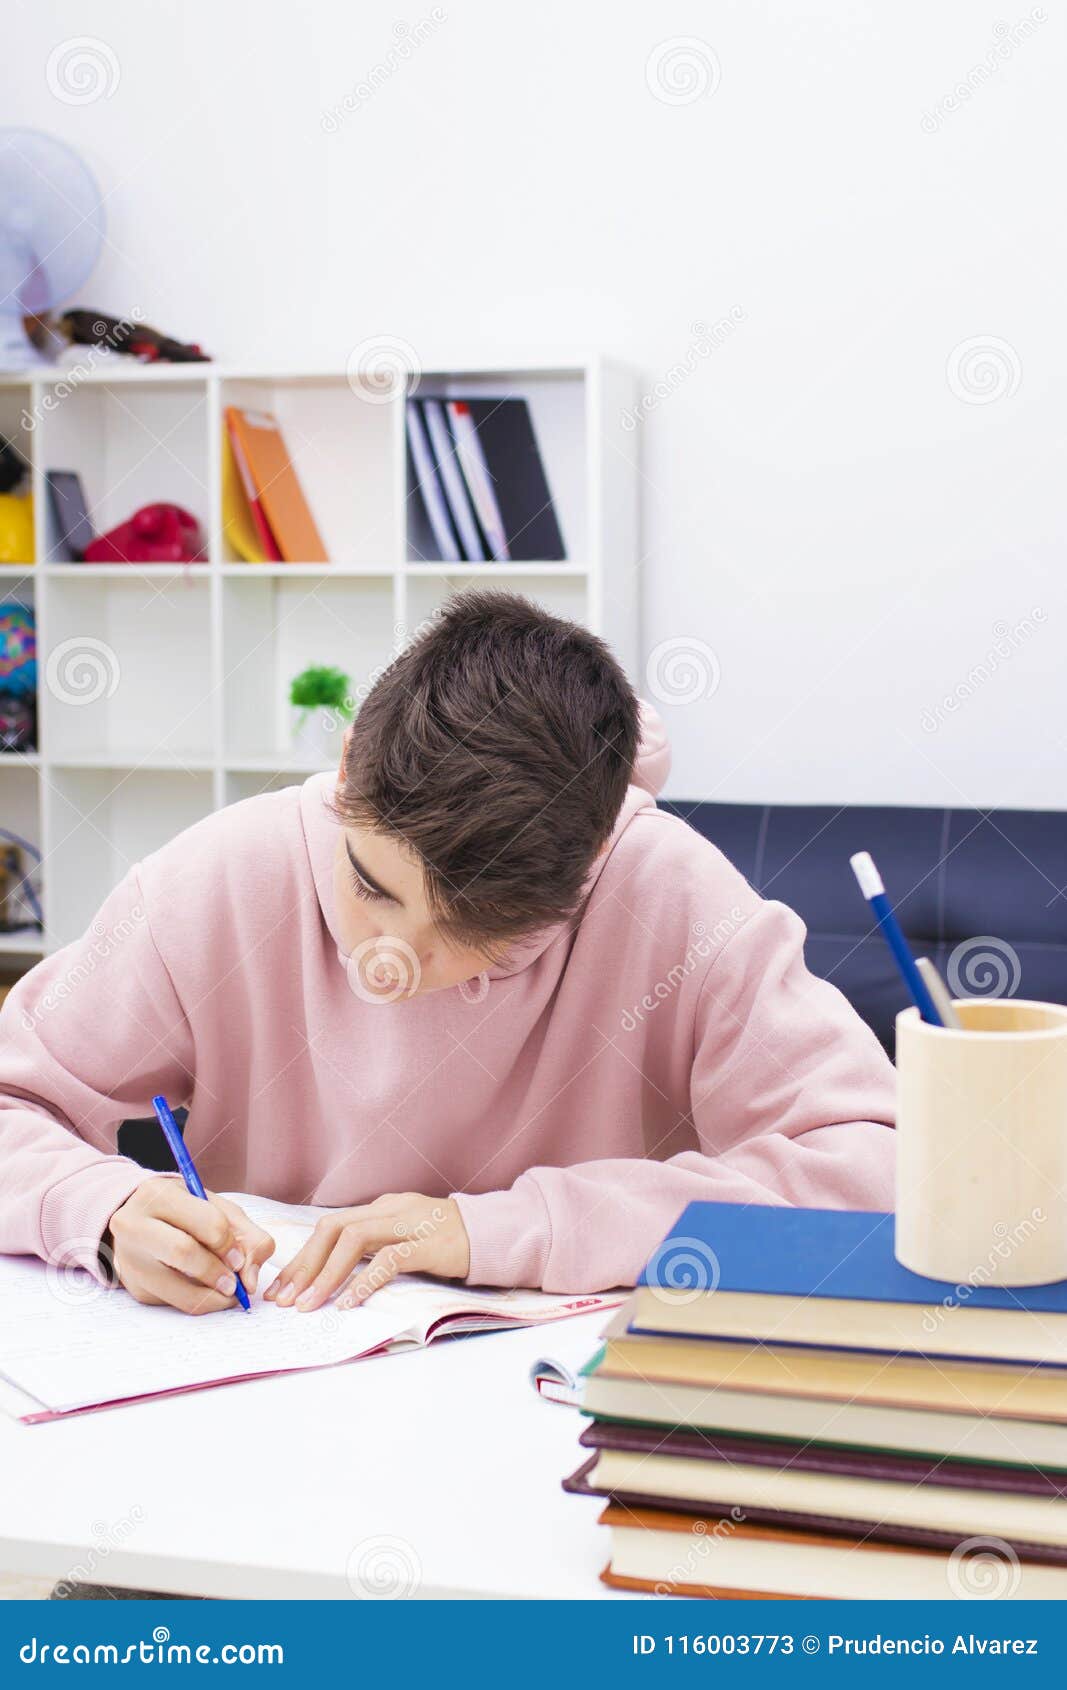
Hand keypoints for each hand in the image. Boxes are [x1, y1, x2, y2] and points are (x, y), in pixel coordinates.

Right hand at [107, 1180, 275, 1314]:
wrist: (138, 1221)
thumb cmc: (183, 1211)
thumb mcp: (215, 1208)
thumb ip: (246, 1235)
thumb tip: (251, 1280)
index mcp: (159, 1194)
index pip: (206, 1222)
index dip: (229, 1245)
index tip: (239, 1259)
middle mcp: (134, 1225)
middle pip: (184, 1253)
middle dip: (218, 1273)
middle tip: (235, 1284)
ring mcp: (130, 1259)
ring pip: (177, 1290)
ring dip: (212, 1297)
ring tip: (226, 1293)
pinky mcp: (135, 1287)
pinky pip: (173, 1303)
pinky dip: (197, 1301)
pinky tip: (204, 1290)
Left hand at [263, 1192, 469, 1312]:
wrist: (494, 1233)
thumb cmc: (446, 1241)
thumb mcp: (404, 1236)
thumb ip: (375, 1246)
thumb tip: (332, 1273)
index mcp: (380, 1208)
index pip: (329, 1227)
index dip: (302, 1257)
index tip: (282, 1288)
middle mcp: (389, 1210)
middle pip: (333, 1228)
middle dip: (305, 1265)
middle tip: (285, 1299)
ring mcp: (409, 1224)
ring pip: (354, 1239)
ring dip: (326, 1274)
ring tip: (308, 1305)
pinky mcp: (429, 1244)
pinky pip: (390, 1260)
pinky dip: (364, 1281)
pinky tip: (348, 1303)